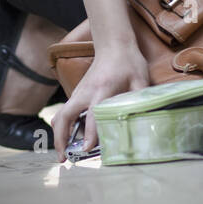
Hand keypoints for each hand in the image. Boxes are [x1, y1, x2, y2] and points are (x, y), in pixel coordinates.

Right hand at [52, 43, 150, 161]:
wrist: (114, 44)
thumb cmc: (129, 63)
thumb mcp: (140, 80)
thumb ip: (139, 101)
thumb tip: (144, 123)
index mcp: (103, 89)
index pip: (92, 115)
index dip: (89, 134)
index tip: (85, 150)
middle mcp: (85, 92)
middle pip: (65, 116)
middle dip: (61, 138)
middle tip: (63, 159)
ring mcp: (78, 92)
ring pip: (60, 115)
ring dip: (58, 134)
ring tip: (62, 154)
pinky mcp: (77, 93)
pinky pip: (64, 112)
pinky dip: (61, 126)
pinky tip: (67, 139)